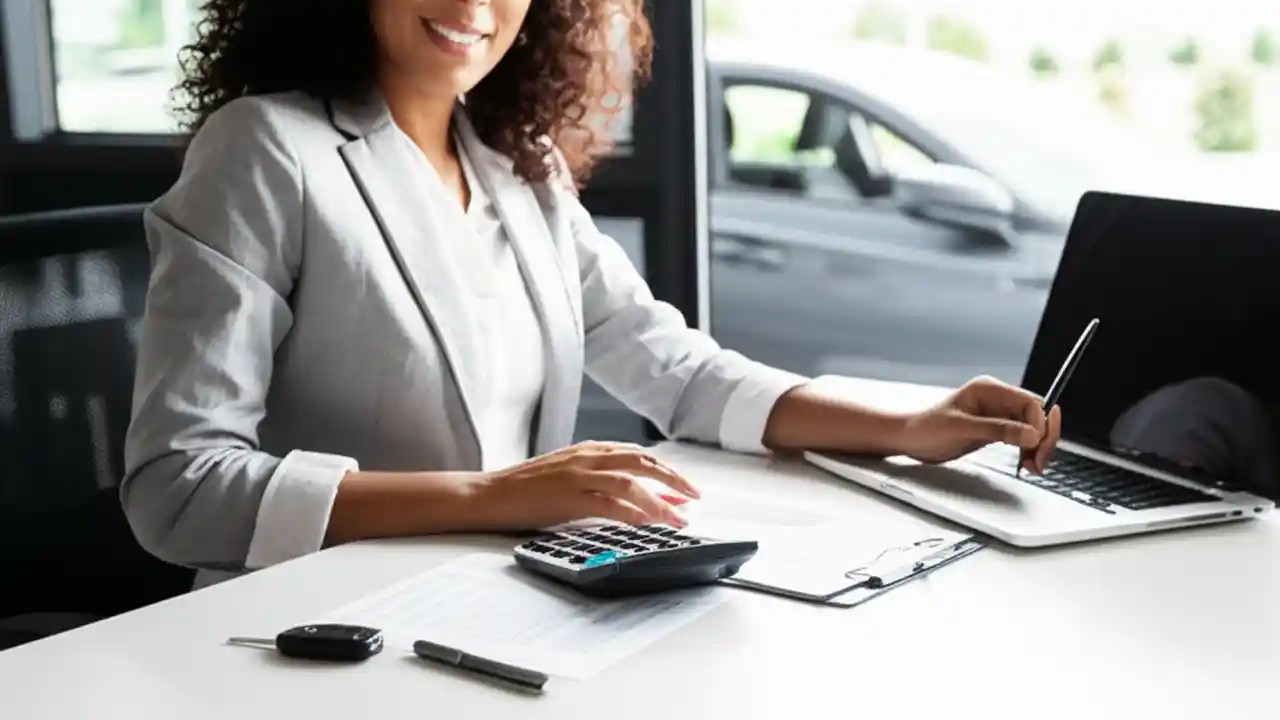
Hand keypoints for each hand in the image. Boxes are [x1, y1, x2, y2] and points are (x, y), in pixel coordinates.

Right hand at [466, 441, 699, 529]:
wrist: (489, 494)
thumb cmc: (525, 490)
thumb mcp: (565, 477)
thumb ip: (596, 482)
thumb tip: (630, 498)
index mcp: (587, 450)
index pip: (637, 455)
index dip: (665, 471)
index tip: (685, 488)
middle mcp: (586, 457)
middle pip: (642, 461)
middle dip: (673, 479)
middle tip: (695, 497)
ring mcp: (577, 474)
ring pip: (630, 481)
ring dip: (660, 499)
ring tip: (679, 517)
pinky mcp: (567, 495)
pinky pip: (608, 503)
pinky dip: (632, 512)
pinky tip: (647, 523)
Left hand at [896, 376, 1061, 472]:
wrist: (908, 439)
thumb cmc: (925, 428)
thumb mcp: (962, 429)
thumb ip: (997, 430)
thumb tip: (1031, 434)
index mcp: (989, 389)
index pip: (1030, 403)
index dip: (1039, 424)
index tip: (1035, 445)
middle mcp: (996, 399)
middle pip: (1036, 415)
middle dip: (1043, 438)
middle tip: (1039, 461)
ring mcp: (996, 414)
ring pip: (1032, 428)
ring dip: (1037, 447)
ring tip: (1033, 466)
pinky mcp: (994, 429)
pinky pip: (1021, 437)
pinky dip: (1027, 450)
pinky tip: (1026, 462)